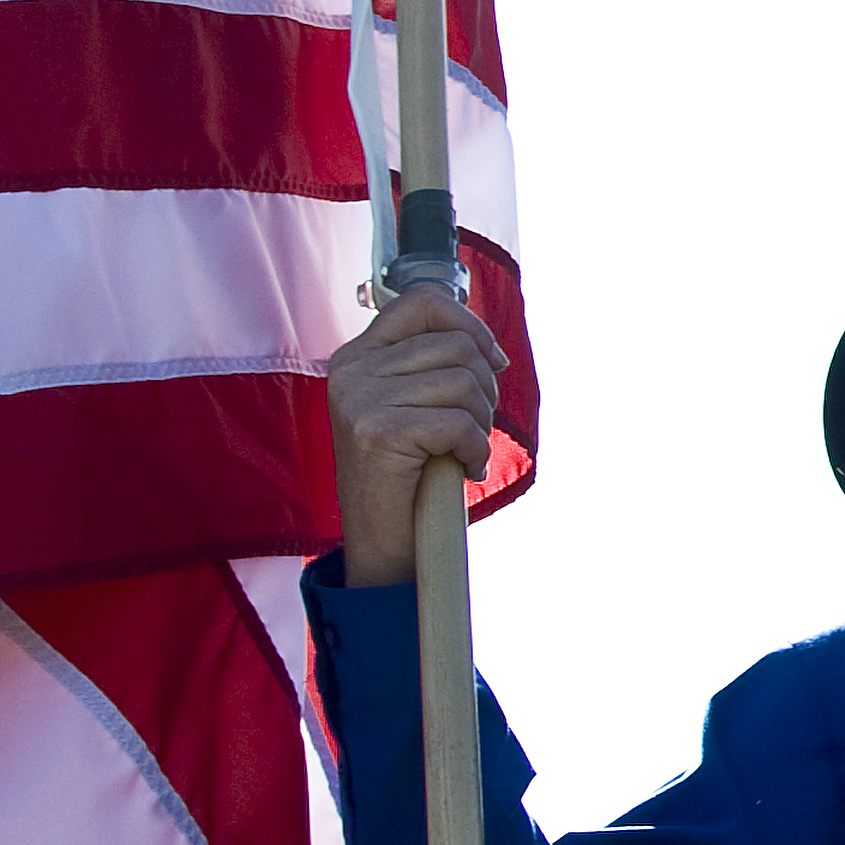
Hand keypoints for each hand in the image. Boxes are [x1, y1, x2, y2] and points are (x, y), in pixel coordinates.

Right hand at [325, 291, 501, 587]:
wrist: (382, 542)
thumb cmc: (408, 474)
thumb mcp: (412, 406)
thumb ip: (431, 368)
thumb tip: (487, 347)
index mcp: (357, 357)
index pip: (421, 303)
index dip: (469, 324)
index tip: (493, 361)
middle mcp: (351, 370)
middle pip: (455, 346)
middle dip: (484, 388)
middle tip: (473, 428)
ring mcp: (359, 398)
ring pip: (463, 383)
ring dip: (481, 422)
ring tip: (463, 450)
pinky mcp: (377, 430)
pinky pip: (459, 423)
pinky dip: (475, 450)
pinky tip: (463, 470)